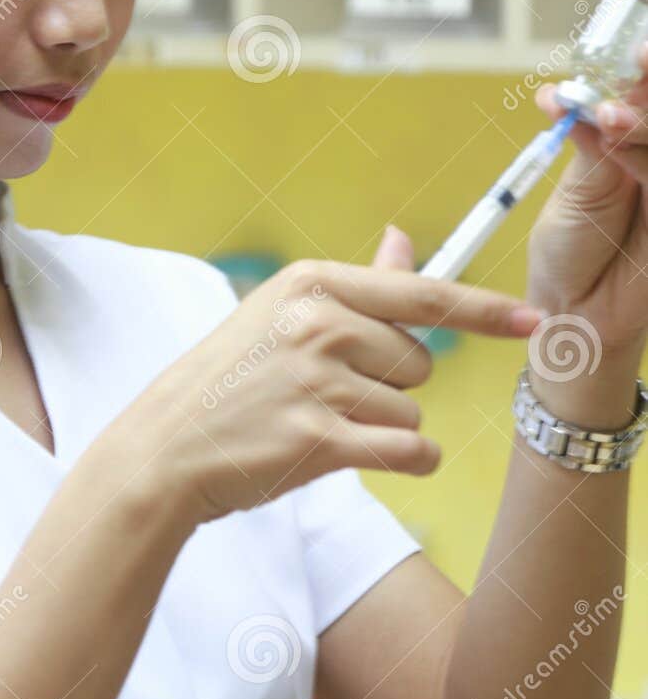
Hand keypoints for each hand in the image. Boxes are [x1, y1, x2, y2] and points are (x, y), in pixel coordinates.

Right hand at [108, 254, 542, 528]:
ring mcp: (318, 383)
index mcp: (313, 284)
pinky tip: (358, 454)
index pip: (424, 294)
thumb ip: (357, 282)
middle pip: (420, 359)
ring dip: (382, 425)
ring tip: (317, 421)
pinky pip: (407, 448)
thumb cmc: (229, 379)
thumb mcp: (282, 313)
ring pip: (411, 408)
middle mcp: (319, 325)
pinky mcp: (319, 440)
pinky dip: (403, 459)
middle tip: (325, 391)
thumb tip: (404, 239)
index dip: (487, 310)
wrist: (165, 447)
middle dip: (391, 382)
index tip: (533, 320)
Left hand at [530, 0, 647, 378]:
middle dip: (647, 56)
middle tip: (636, 43)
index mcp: (634, 125)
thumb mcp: (577, 187)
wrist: (579, 320)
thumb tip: (583, 96)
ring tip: (606, 120)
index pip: (643, 56)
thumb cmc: (573, 251)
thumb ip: (595, 141)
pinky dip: (633, 144)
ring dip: (640, 114)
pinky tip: (604, 130)